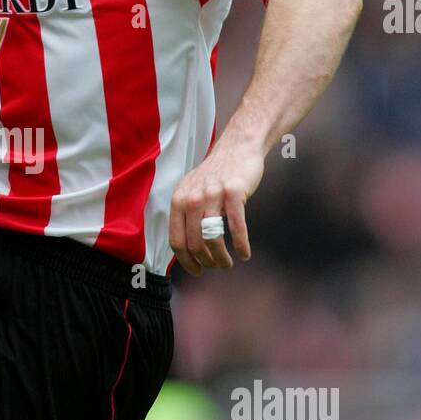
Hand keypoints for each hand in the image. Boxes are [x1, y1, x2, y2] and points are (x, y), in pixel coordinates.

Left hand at [169, 142, 264, 274]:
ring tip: (228, 263)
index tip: (197, 271)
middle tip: (217, 267)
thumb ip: (186, 215)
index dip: (186, 261)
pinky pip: (236, 227)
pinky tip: (244, 253)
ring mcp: (212, 195)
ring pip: (212, 239)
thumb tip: (186, 249)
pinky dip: (241, 245)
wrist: (237, 148)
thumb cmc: (216, 175)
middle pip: (195, 244)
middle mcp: (192, 198)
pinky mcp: (234, 192)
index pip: (176, 241)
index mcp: (178, 201)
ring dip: (221, 258)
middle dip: (207, 262)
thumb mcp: (192, 192)